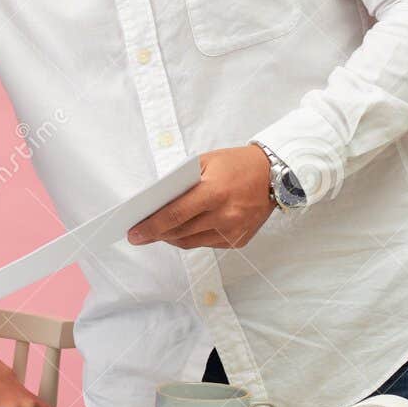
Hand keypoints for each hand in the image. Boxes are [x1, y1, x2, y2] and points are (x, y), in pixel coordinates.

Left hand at [126, 145, 273, 249]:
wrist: (274, 175)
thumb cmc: (236, 165)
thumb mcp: (205, 163)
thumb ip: (181, 182)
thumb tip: (155, 202)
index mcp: (215, 192)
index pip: (175, 214)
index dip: (151, 226)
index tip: (133, 233)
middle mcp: (226, 216)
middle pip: (180, 232)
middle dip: (156, 234)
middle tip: (139, 234)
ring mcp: (234, 231)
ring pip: (191, 242)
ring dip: (172, 238)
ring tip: (158, 232)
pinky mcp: (239, 241)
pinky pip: (207, 243)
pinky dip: (192, 237)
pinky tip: (183, 230)